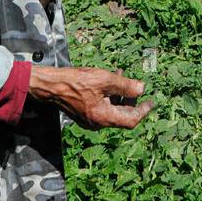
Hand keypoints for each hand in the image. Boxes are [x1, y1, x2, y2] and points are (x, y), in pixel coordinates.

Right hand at [28, 66, 153, 129]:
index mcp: (104, 117)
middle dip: (131, 101)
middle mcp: (97, 123)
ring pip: (112, 111)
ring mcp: (90, 120)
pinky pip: (103, 108)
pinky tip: (108, 82)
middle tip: (137, 87)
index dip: (143, 110)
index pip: (131, 119)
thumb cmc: (75, 81)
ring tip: (122, 77)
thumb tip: (142, 88)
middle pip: (122, 116)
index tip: (151, 101)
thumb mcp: (104, 79)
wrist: (50, 86)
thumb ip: (124, 85)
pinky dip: (109, 97)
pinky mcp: (84, 114)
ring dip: (120, 96)